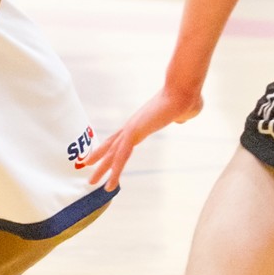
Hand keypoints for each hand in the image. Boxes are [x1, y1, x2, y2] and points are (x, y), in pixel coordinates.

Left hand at [78, 82, 203, 191]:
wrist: (183, 92)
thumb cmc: (186, 99)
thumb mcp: (183, 113)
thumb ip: (180, 117)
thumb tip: (182, 118)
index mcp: (142, 122)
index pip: (122, 137)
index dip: (111, 147)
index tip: (103, 155)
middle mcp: (133, 125)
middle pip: (112, 144)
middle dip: (99, 158)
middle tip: (87, 168)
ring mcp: (132, 128)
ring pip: (112, 153)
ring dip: (102, 168)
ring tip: (92, 182)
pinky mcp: (134, 132)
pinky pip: (121, 156)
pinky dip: (115, 170)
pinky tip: (111, 182)